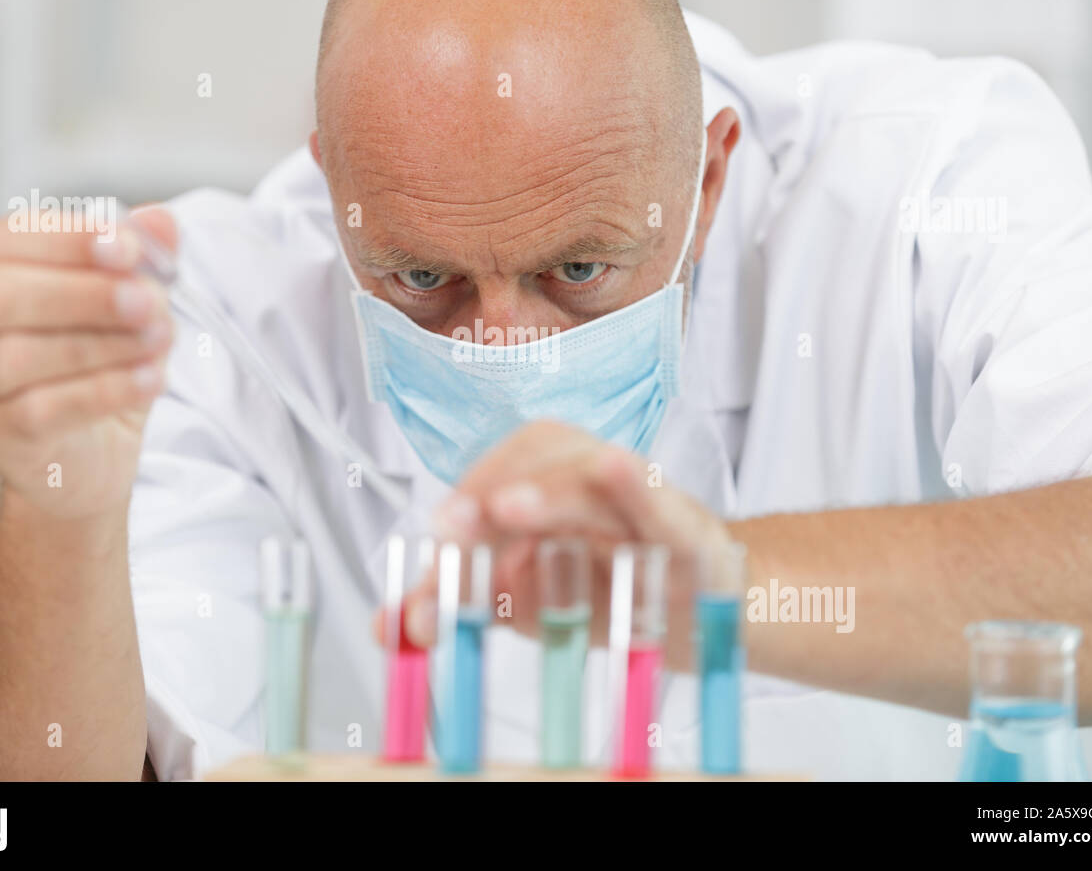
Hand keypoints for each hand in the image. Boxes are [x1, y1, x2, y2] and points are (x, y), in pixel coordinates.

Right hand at [0, 206, 176, 520]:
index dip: (67, 237)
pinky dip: (104, 390)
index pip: (6, 238)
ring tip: (158, 340)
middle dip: (81, 293)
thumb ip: (143, 257)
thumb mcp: (131, 303)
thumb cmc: (99, 364)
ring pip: (14, 356)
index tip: (128, 247)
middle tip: (147, 300)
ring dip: (98, 344)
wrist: (91, 455)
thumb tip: (161, 222)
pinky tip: (149, 380)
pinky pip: (41, 409)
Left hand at [375, 421, 733, 668]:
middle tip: (450, 525)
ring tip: (508, 507)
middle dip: (491, 491)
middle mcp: (595, 478)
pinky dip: (641, 487)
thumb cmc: (606, 585)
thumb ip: (461, 603)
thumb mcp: (527, 598)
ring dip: (551, 489)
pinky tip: (616, 466)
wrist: (703, 610)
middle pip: (542, 464)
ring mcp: (645, 504)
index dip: (465, 498)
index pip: (500, 471)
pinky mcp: (693, 538)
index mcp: (551, 479)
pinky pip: (667, 508)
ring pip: (597, 482)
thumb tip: (388, 626)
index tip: (436, 540)